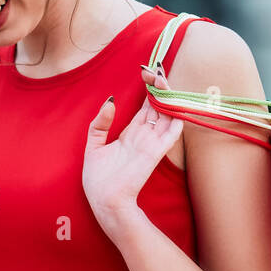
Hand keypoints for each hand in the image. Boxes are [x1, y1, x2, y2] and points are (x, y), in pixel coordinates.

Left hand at [81, 67, 183, 233]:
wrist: (104, 202)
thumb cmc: (98, 180)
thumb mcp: (93, 146)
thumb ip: (100, 124)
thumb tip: (111, 101)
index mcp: (130, 134)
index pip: (145, 107)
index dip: (148, 89)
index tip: (147, 71)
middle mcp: (143, 137)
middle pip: (157, 106)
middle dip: (158, 87)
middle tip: (156, 68)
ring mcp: (150, 144)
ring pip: (165, 115)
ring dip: (167, 97)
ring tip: (163, 78)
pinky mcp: (153, 154)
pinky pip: (170, 134)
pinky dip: (176, 119)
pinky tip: (177, 103)